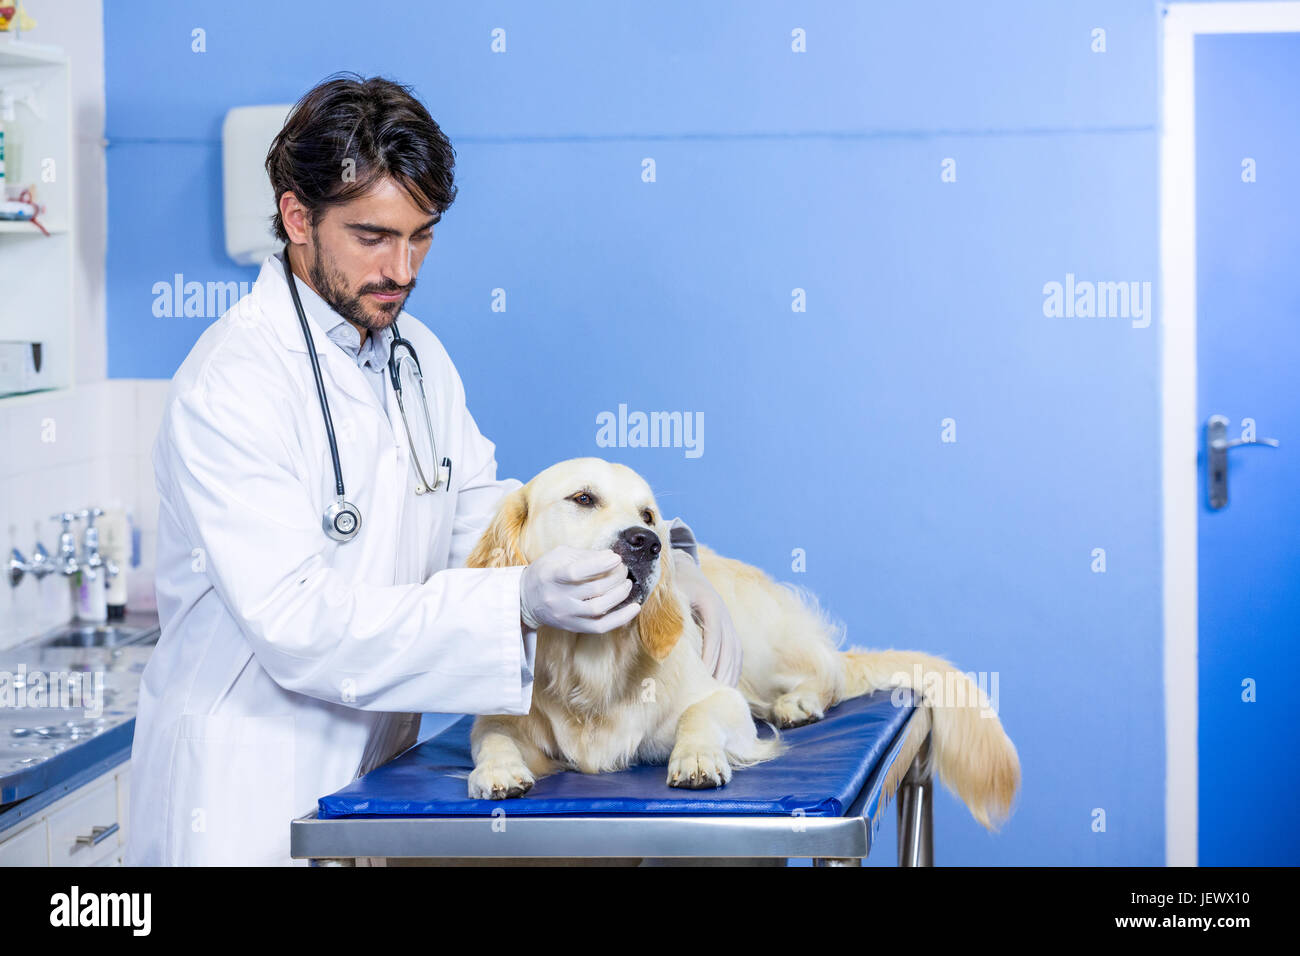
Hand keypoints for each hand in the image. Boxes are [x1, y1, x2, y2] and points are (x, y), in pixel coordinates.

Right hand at [520, 546, 640, 633]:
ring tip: (627, 584)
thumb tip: (610, 556)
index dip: (600, 565)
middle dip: (615, 577)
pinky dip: (620, 618)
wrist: (526, 598)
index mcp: (551, 576)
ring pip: (599, 608)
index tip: (616, 558)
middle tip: (623, 569)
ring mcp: (565, 615)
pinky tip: (634, 608)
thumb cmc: (545, 572)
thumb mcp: (558, 556)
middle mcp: (557, 597)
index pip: (577, 572)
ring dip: (619, 595)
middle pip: (593, 590)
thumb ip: (584, 555)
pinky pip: (601, 626)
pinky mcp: (573, 627)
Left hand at [672, 549, 741, 685]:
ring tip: (719, 696)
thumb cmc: (670, 584)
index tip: (703, 677)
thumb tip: (656, 639)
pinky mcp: (728, 629)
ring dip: (729, 674)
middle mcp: (723, 612)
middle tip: (710, 695)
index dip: (710, 656)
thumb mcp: (665, 594)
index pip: (713, 633)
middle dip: (721, 671)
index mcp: (709, 602)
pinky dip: (733, 670)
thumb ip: (662, 613)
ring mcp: (728, 621)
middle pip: (728, 647)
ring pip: (735, 652)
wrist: (685, 568)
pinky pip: (736, 652)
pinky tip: (726, 686)